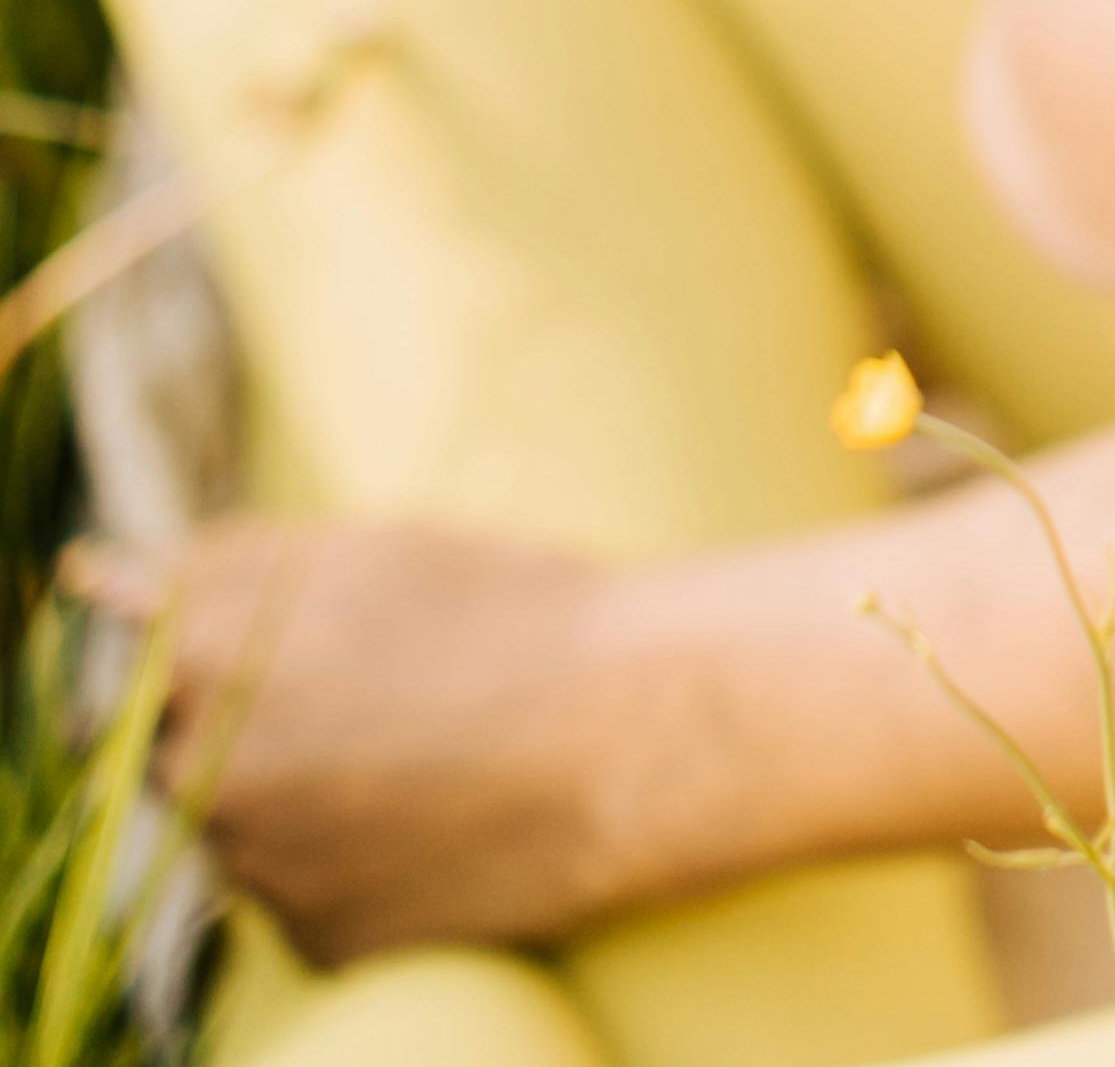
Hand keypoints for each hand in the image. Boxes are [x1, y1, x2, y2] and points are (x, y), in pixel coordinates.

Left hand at [62, 516, 638, 960]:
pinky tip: (425, 809)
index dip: (190, 649)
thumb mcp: (364, 548)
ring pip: (234, 827)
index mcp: (208, 660)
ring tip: (410, 744)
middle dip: (233, 723)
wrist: (635, 736)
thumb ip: (215, 560)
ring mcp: (259, 873)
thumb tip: (100, 575)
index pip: (126, 664)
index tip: (261, 642)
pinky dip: (337, 856)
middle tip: (356, 689)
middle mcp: (209, 777)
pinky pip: (294, 891)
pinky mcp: (315, 944)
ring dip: (287, 790)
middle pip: (168, 753)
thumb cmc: (509, 612)